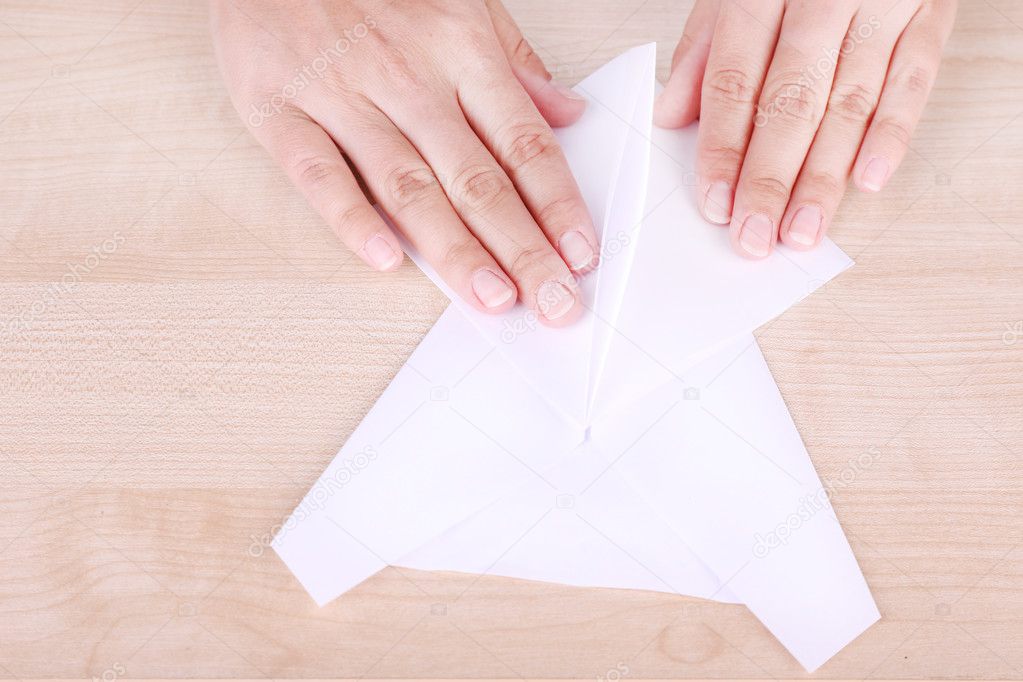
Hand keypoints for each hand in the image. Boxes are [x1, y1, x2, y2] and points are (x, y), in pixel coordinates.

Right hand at [211, 0, 597, 324]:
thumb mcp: (461, 1)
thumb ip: (515, 62)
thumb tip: (569, 112)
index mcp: (459, 50)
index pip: (523, 142)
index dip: (557, 203)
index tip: (582, 255)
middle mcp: (407, 78)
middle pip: (476, 178)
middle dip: (521, 247)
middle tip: (552, 303)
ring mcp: (342, 96)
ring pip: (408, 185)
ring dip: (453, 248)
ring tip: (491, 298)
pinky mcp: (280, 112)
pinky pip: (319, 173)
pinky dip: (350, 218)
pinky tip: (386, 259)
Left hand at [655, 0, 955, 256]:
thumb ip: (704, 50)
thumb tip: (670, 117)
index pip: (735, 81)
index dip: (722, 148)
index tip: (715, 203)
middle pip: (791, 102)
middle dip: (770, 178)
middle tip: (754, 237)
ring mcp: (882, 5)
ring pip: (850, 103)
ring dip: (824, 176)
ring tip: (802, 230)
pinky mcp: (930, 14)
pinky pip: (914, 80)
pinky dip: (892, 134)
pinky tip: (867, 182)